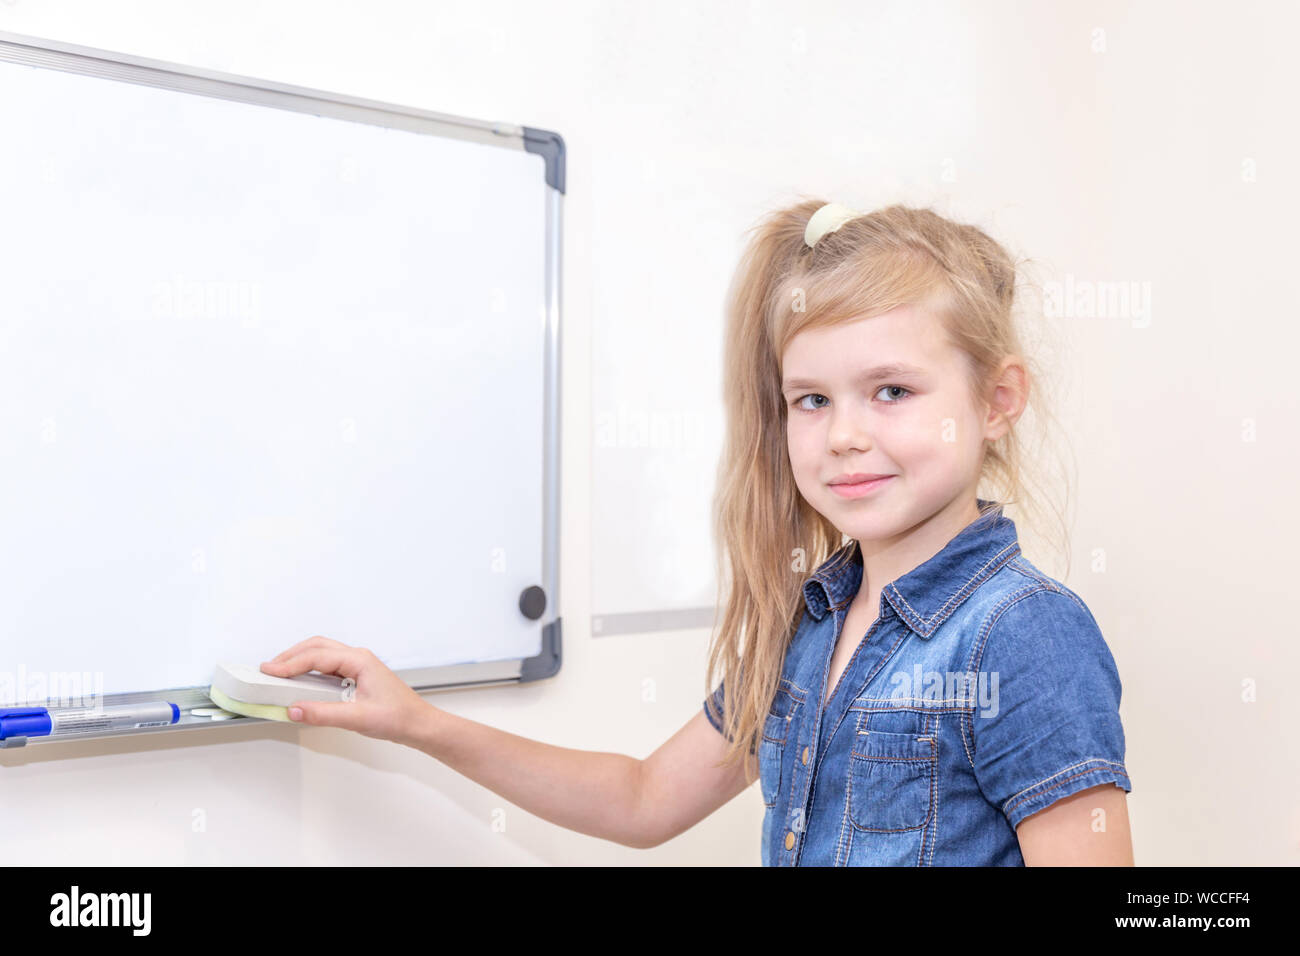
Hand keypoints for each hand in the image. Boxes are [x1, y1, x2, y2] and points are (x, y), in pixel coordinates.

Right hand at [260, 636, 430, 745]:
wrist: (418, 724)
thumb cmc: (398, 717)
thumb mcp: (358, 719)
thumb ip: (324, 714)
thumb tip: (294, 709)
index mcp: (360, 660)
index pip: (316, 656)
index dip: (290, 664)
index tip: (269, 671)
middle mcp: (358, 658)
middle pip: (317, 647)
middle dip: (291, 656)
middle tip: (268, 669)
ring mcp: (357, 666)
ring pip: (321, 654)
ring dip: (299, 660)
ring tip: (278, 673)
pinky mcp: (356, 676)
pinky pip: (327, 667)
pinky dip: (309, 670)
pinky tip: (299, 681)